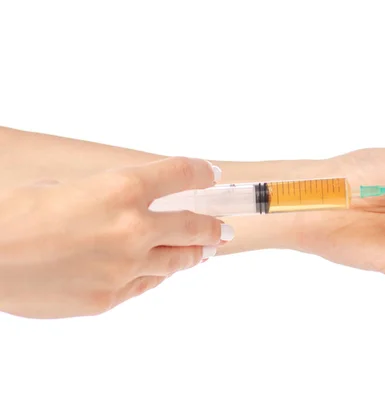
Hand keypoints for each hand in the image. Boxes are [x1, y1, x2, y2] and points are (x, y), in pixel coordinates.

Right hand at [0, 157, 232, 318]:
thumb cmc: (14, 217)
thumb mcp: (65, 189)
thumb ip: (104, 196)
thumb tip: (120, 205)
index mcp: (121, 189)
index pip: (181, 174)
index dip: (201, 173)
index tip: (211, 174)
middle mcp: (132, 228)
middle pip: (193, 225)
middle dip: (213, 225)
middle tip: (223, 227)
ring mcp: (125, 267)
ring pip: (177, 259)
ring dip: (194, 253)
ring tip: (205, 250)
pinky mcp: (110, 297)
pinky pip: (145, 283)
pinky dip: (156, 274)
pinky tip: (160, 271)